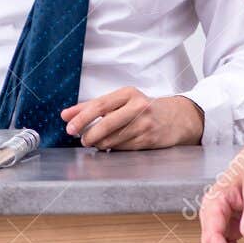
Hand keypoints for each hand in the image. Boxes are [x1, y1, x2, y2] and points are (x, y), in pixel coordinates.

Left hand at [61, 88, 203, 149]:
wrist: (177, 118)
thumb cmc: (143, 109)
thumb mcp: (121, 101)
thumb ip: (92, 107)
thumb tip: (66, 115)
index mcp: (128, 94)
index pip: (100, 105)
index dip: (82, 117)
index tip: (69, 126)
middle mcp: (138, 107)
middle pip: (106, 123)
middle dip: (89, 134)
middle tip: (81, 139)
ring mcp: (145, 124)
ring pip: (113, 139)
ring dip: (100, 143)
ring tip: (95, 142)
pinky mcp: (149, 139)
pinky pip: (123, 148)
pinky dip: (112, 148)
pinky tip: (110, 146)